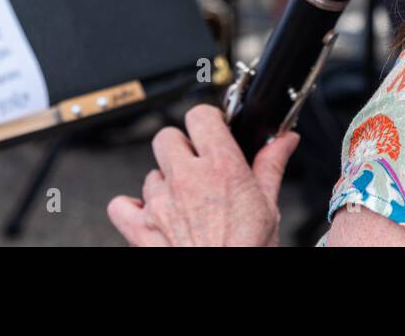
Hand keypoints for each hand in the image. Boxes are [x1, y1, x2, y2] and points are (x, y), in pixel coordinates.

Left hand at [107, 105, 298, 245]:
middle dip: (182, 148)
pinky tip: (151, 214)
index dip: (208, 120)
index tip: (214, 130)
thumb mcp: (269, 206)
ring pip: (150, 173)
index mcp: (220, 167)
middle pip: (167, 137)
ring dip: (165, 183)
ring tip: (186, 203)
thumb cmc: (249, 251)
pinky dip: (132, 209)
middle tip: (198, 166)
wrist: (225, 289)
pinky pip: (120, 206)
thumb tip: (284, 140)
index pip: (200, 116)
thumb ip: (271, 166)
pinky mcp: (140, 228)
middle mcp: (186, 179)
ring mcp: (160, 203)